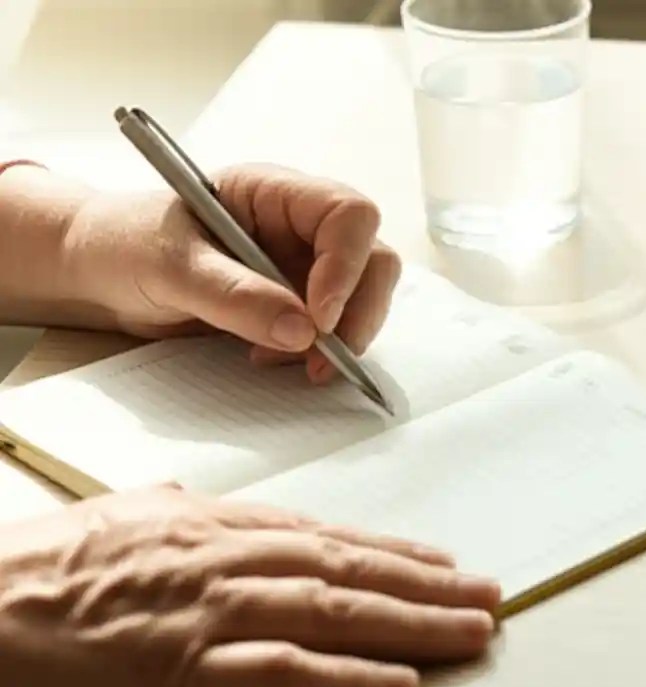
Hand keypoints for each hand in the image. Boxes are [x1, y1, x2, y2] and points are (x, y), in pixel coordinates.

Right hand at [0, 485, 499, 686]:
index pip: (321, 535)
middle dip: (426, 583)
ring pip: (334, 614)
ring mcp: (207, 617)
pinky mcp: (183, 677)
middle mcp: (222, 562)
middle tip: (487, 594)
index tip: (440, 561)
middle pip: (346, 570)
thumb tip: (203, 503)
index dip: (389, 550)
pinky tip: (397, 684)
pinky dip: (346, 680)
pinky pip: (284, 677)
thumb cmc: (31, 574)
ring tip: (472, 632)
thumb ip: (169, 513)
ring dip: (413, 624)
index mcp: (207, 526)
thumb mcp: (111, 520)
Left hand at [62, 163, 400, 382]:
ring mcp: (304, 266)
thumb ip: (233, 295)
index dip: (347, 265)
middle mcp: (302, 226)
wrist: (99, 275)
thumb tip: (302, 331)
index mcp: (275, 193)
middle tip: (325, 358)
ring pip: (364, 298)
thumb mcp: (169, 266)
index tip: (318, 319)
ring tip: (289, 362)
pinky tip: (274, 359)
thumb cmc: (126, 244)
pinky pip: (335, 328)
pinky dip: (318, 352)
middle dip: (358, 312)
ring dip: (341, 338)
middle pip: (373, 259)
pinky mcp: (298, 304)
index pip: (348, 215)